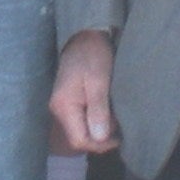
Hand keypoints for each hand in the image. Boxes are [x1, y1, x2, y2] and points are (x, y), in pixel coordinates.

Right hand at [50, 28, 118, 152]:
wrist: (85, 35)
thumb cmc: (93, 54)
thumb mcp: (99, 80)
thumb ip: (98, 109)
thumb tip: (100, 137)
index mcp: (64, 106)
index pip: (79, 140)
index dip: (100, 144)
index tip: (119, 137)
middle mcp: (59, 109)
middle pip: (79, 138)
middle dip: (100, 137)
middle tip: (120, 126)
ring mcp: (63, 106)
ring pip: (81, 129)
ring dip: (100, 129)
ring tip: (116, 117)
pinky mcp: (69, 101)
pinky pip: (82, 119)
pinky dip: (96, 120)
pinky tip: (108, 112)